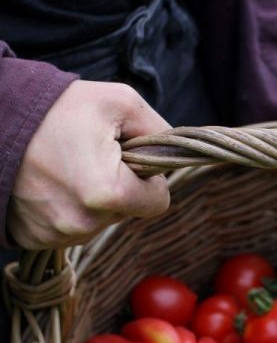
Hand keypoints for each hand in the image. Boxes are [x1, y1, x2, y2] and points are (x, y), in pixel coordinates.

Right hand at [8, 79, 170, 248]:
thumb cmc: (56, 108)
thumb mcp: (120, 103)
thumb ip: (159, 131)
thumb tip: (174, 155)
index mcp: (108, 194)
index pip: (159, 203)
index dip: (150, 179)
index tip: (129, 159)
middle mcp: (82, 223)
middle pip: (129, 213)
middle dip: (121, 187)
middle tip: (92, 157)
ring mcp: (56, 235)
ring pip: (100, 222)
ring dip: (94, 199)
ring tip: (67, 166)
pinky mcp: (36, 239)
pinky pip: (71, 229)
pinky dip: (67, 208)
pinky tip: (50, 182)